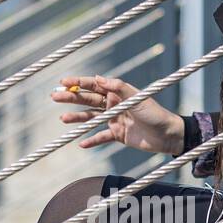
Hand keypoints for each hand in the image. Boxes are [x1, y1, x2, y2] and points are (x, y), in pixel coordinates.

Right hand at [51, 75, 184, 154]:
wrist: (168, 135)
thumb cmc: (155, 113)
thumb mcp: (137, 98)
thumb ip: (118, 88)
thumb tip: (98, 78)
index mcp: (118, 93)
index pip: (94, 85)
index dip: (78, 83)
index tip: (62, 82)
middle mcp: (114, 104)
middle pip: (88, 101)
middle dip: (71, 98)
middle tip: (54, 97)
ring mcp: (115, 120)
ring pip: (91, 119)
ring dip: (77, 119)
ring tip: (62, 119)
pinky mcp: (118, 135)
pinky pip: (101, 137)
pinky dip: (92, 140)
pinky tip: (81, 144)